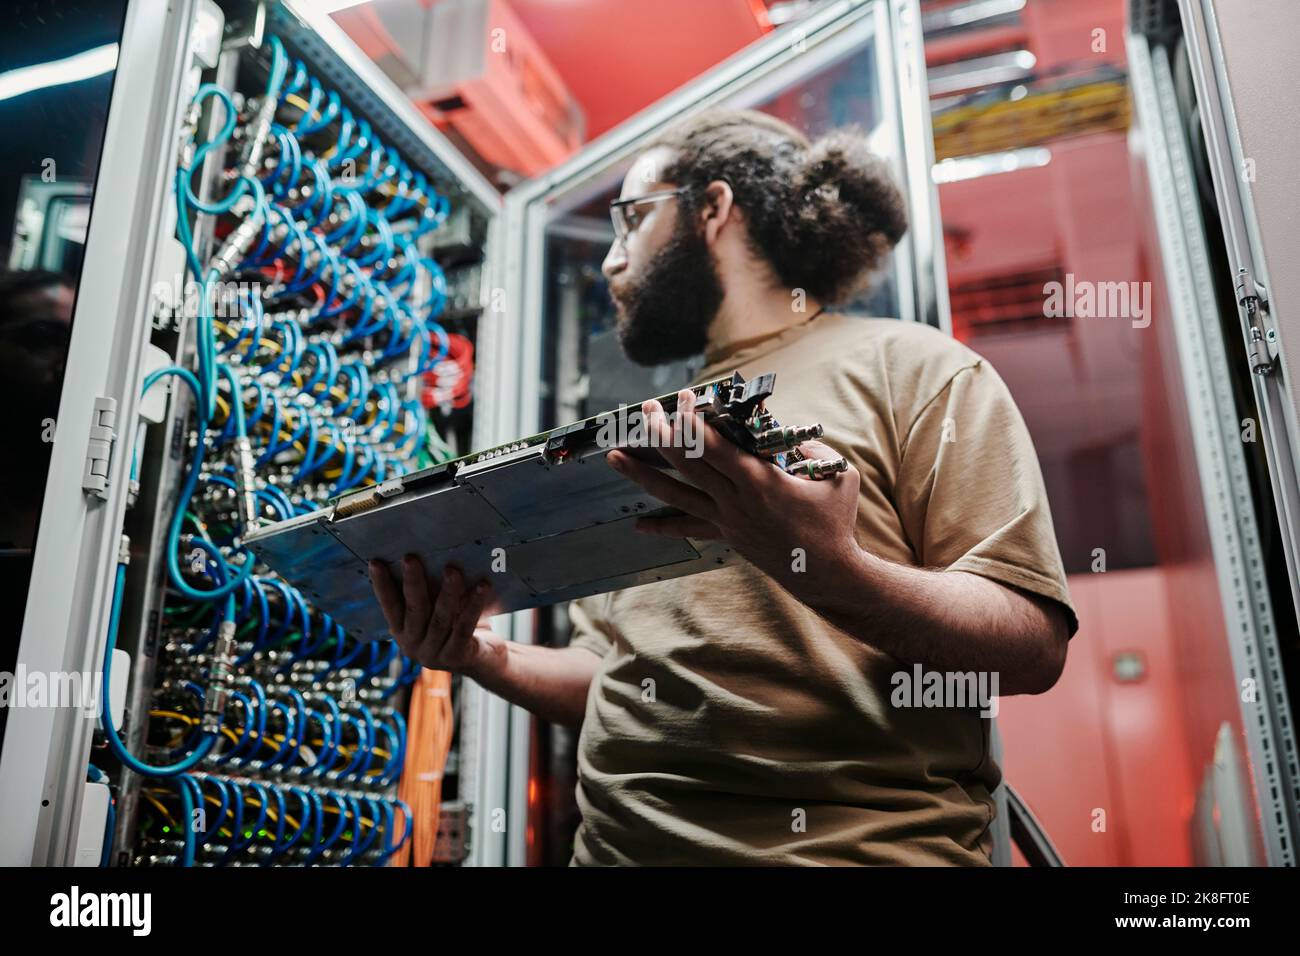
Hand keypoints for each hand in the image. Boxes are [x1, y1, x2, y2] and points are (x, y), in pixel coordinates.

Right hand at [368, 555, 505, 677]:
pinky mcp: (457, 656)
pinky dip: (473, 605)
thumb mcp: (437, 609)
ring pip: (440, 618)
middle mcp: (413, 645)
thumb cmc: (456, 625)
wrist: (483, 660)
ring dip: (447, 591)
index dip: (381, 585)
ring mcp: (434, 654)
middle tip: (410, 559)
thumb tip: (430, 555)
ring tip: (452, 570)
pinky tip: (482, 586)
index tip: (375, 562)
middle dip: (412, 582)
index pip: (389, 606)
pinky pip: (465, 626)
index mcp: (402, 632)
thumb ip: (430, 592)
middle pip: (413, 610)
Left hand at [606, 388, 863, 599]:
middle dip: (662, 433)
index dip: (695, 421)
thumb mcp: (837, 474)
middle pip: (687, 463)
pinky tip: (638, 526)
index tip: (685, 399)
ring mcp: (726, 520)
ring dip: (643, 474)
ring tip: (614, 458)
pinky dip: (662, 527)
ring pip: (676, 495)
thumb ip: (808, 449)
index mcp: (759, 481)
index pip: (715, 446)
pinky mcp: (726, 536)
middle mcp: (734, 501)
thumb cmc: (835, 521)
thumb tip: (784, 434)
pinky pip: (688, 529)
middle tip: (645, 411)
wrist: (826, 573)